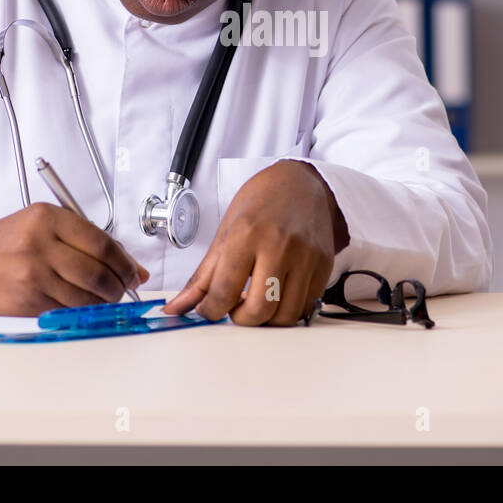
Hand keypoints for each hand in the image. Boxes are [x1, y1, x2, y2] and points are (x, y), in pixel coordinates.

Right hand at [0, 202, 148, 315]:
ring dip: (102, 303)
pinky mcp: (25, 300)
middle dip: (118, 287)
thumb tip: (135, 269)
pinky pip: (65, 311)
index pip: (102, 244)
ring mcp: (31, 274)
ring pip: (84, 297)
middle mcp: (39, 244)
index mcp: (48, 218)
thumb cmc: (8, 240)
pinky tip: (79, 306)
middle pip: (97, 273)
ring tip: (103, 299)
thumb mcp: (45, 226)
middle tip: (123, 290)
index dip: (125, 264)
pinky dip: (80, 312)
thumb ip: (89, 242)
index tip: (134, 273)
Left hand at [163, 159, 347, 325]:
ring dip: (266, 319)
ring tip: (255, 302)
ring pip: (285, 316)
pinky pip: (305, 307)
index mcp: (247, 234)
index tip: (209, 309)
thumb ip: (203, 276)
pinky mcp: (324, 266)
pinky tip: (276, 295)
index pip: (224, 292)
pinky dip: (287, 310)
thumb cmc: (261, 202)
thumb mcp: (225, 232)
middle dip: (241, 319)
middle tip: (234, 308)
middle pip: (258, 311)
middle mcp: (279, 246)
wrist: (301, 182)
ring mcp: (306, 257)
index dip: (210, 310)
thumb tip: (178, 307)